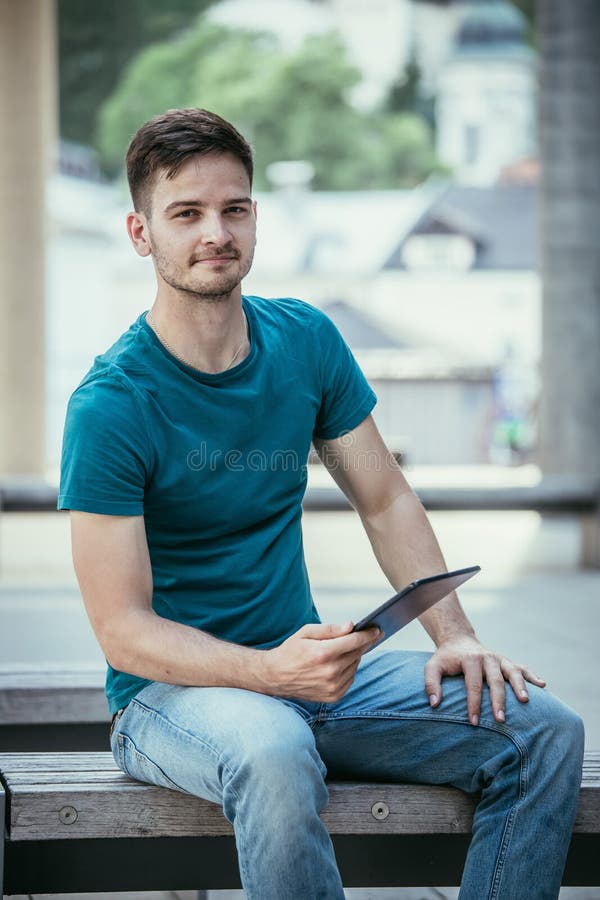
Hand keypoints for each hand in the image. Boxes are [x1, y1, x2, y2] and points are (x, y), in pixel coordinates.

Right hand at [263, 622, 380, 702]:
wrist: (275, 677)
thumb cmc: (290, 650)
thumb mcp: (306, 632)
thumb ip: (330, 629)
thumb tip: (351, 626)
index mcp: (323, 653)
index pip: (354, 641)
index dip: (367, 634)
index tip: (377, 629)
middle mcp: (329, 672)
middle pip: (357, 653)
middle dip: (363, 643)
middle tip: (369, 635)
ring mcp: (332, 686)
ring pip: (355, 665)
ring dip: (355, 656)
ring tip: (348, 648)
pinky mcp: (333, 696)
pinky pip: (350, 678)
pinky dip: (349, 669)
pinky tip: (341, 662)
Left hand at [424, 633, 546, 725]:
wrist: (459, 641)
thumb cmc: (446, 659)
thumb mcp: (433, 667)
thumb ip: (431, 683)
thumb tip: (434, 704)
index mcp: (471, 660)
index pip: (473, 684)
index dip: (473, 704)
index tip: (474, 722)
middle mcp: (488, 658)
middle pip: (495, 680)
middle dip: (498, 700)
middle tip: (501, 719)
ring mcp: (500, 659)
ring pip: (512, 672)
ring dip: (520, 686)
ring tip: (525, 701)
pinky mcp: (507, 661)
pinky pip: (522, 667)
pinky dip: (532, 675)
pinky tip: (543, 685)